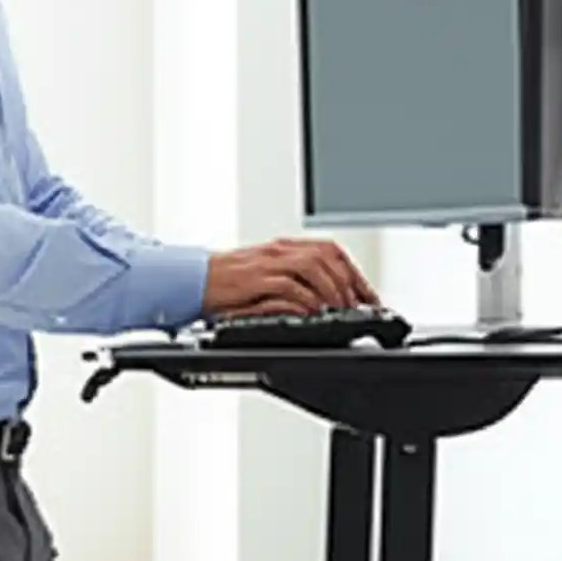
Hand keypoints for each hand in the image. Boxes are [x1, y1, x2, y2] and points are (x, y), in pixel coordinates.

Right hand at [202, 238, 379, 317]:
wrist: (193, 282)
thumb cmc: (226, 284)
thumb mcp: (265, 277)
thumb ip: (293, 281)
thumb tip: (322, 299)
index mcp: (283, 248)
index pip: (330, 250)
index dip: (354, 273)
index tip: (368, 296)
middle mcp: (279, 251)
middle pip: (328, 254)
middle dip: (350, 282)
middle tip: (361, 306)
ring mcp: (268, 263)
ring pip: (314, 266)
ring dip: (332, 289)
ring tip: (341, 310)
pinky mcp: (256, 280)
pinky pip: (290, 285)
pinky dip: (307, 298)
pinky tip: (316, 312)